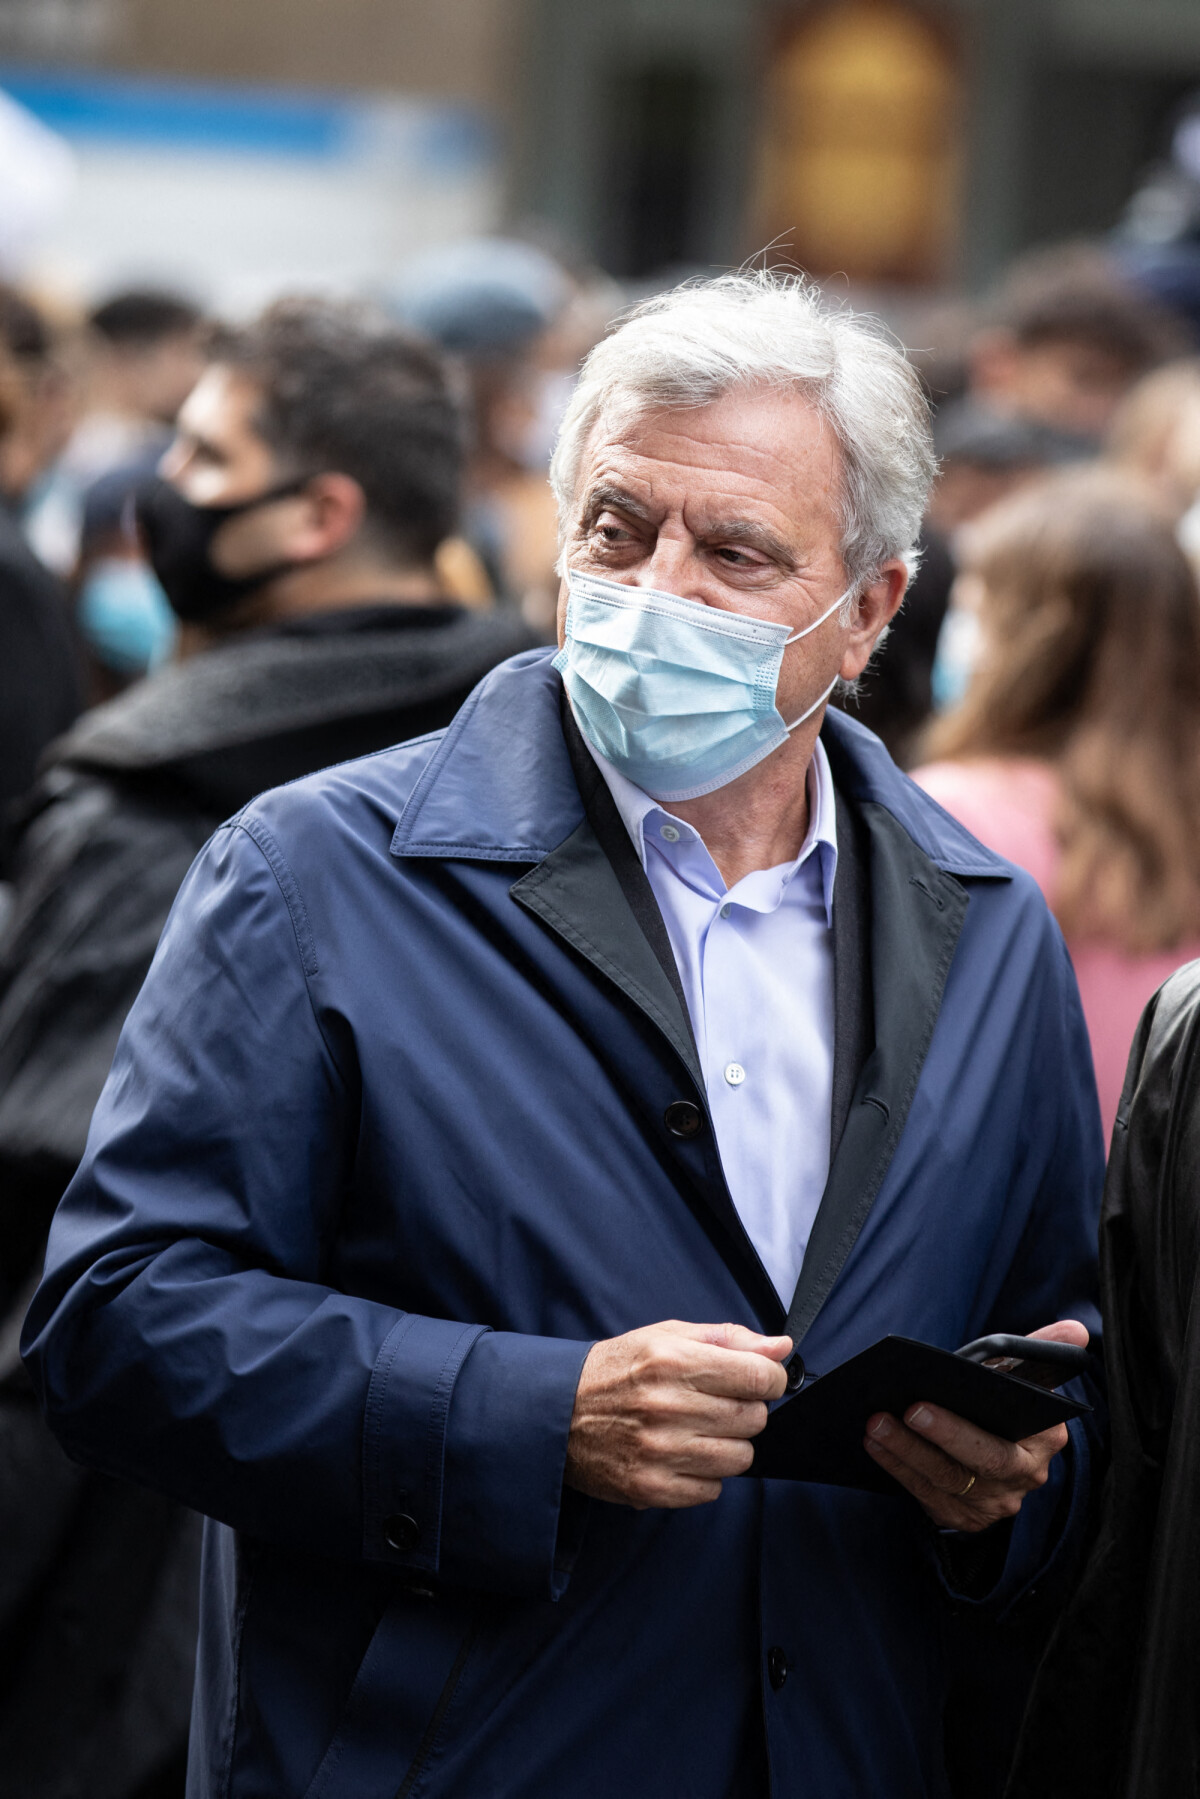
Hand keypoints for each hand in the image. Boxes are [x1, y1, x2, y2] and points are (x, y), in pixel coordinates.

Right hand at [565, 1320, 790, 1508]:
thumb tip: (781, 1347)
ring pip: (739, 1458)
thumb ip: (727, 1339)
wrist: (555, 1412)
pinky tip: (680, 1455)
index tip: (761, 1380)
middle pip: (754, 1419)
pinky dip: (704, 1475)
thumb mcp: (666, 1336)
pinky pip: (712, 1490)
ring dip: (728, 1445)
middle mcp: (668, 1406)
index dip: (771, 1379)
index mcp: (674, 1361)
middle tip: (715, 1404)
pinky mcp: (650, 1488)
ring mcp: (659, 1451)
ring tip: (698, 1430)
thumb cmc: (616, 1370)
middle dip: (744, 1410)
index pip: (759, 1377)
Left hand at [861, 1320, 1088, 1532]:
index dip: (965, 1424)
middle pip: (982, 1460)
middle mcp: (1026, 1474)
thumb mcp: (1023, 1376)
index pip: (1012, 1431)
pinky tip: (876, 1447)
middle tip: (905, 1411)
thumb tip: (1076, 1330)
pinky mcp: (970, 1517)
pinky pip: (930, 1497)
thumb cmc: (1003, 1403)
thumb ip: (1043, 1350)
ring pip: (948, 1480)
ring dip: (906, 1452)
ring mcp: (998, 1502)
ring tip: (875, 1424)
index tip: (925, 1403)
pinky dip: (900, 1470)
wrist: (996, 1450)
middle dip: (940, 1436)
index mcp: (1046, 1436)